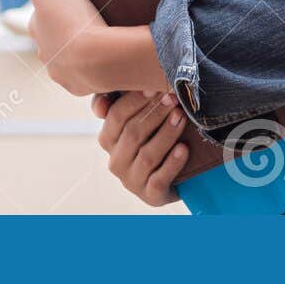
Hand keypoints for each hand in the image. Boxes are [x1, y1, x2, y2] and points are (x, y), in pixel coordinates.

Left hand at [10, 0, 108, 95]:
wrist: (99, 58)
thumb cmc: (73, 21)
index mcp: (37, 32)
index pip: (38, 19)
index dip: (52, 10)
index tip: (66, 4)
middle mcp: (45, 55)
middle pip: (53, 41)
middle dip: (64, 33)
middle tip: (85, 22)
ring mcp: (62, 74)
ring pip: (68, 60)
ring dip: (78, 52)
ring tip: (97, 41)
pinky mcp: (81, 87)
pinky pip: (85, 76)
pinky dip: (92, 67)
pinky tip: (104, 58)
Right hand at [92, 90, 187, 205]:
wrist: (169, 177)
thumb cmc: (150, 139)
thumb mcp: (136, 120)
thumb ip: (118, 102)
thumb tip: (101, 104)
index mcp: (107, 140)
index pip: (116, 116)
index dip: (134, 100)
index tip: (154, 87)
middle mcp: (116, 162)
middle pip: (133, 133)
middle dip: (155, 113)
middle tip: (173, 98)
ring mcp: (132, 181)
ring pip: (148, 155)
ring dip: (166, 133)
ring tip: (181, 117)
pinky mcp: (150, 196)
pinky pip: (160, 179)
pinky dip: (172, 163)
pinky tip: (184, 148)